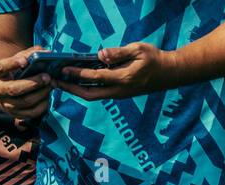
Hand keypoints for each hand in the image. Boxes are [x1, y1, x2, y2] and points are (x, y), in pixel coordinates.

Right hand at [0, 46, 52, 119]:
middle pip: (15, 89)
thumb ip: (30, 54)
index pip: (1, 68)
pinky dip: (42, 106)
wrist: (4, 86)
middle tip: (48, 77)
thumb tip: (47, 53)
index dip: (12, 64)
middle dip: (34, 83)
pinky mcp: (14, 114)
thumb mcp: (18, 59)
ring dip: (41, 94)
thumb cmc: (15, 70)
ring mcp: (5, 104)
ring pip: (25, 102)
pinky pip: (31, 113)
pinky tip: (48, 97)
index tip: (25, 62)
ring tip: (51, 86)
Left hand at [56, 43, 174, 100]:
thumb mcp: (138, 50)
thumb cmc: (155, 59)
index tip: (62, 69)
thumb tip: (100, 55)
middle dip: (70, 89)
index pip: (95, 78)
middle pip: (90, 94)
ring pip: (94, 96)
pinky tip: (78, 81)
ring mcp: (120, 94)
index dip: (77, 73)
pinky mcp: (121, 93)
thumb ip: (118, 53)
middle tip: (54, 82)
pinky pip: (100, 93)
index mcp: (123, 79)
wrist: (170, 74)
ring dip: (77, 90)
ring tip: (62, 82)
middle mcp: (119, 90)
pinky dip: (87, 88)